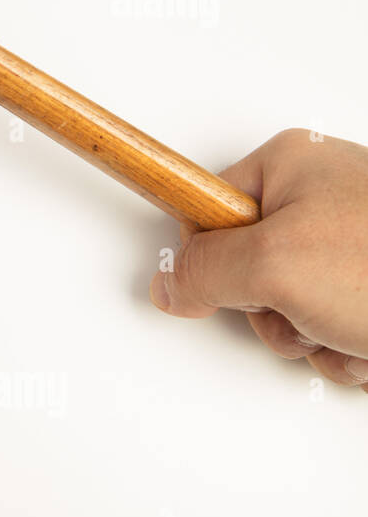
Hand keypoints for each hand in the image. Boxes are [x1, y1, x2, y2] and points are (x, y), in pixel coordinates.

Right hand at [149, 129, 367, 389]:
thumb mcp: (275, 264)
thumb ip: (204, 271)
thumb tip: (168, 283)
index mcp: (290, 167)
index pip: (204, 212)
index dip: (205, 258)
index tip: (211, 277)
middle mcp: (323, 198)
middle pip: (247, 269)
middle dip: (273, 314)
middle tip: (302, 311)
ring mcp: (354, 243)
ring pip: (293, 308)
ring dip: (314, 339)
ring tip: (351, 330)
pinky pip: (335, 327)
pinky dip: (349, 349)